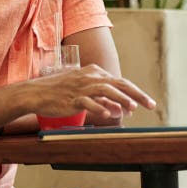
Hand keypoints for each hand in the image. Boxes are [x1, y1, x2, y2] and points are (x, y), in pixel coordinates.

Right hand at [31, 64, 155, 120]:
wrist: (35, 92)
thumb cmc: (60, 92)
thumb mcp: (83, 89)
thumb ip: (102, 97)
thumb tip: (120, 108)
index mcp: (95, 73)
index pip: (121, 82)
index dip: (136, 92)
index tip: (148, 102)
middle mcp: (90, 77)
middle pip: (119, 84)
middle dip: (137, 95)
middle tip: (151, 105)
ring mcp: (81, 87)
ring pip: (106, 91)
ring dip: (121, 99)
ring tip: (132, 108)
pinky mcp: (71, 98)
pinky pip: (88, 102)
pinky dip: (99, 107)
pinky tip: (109, 114)